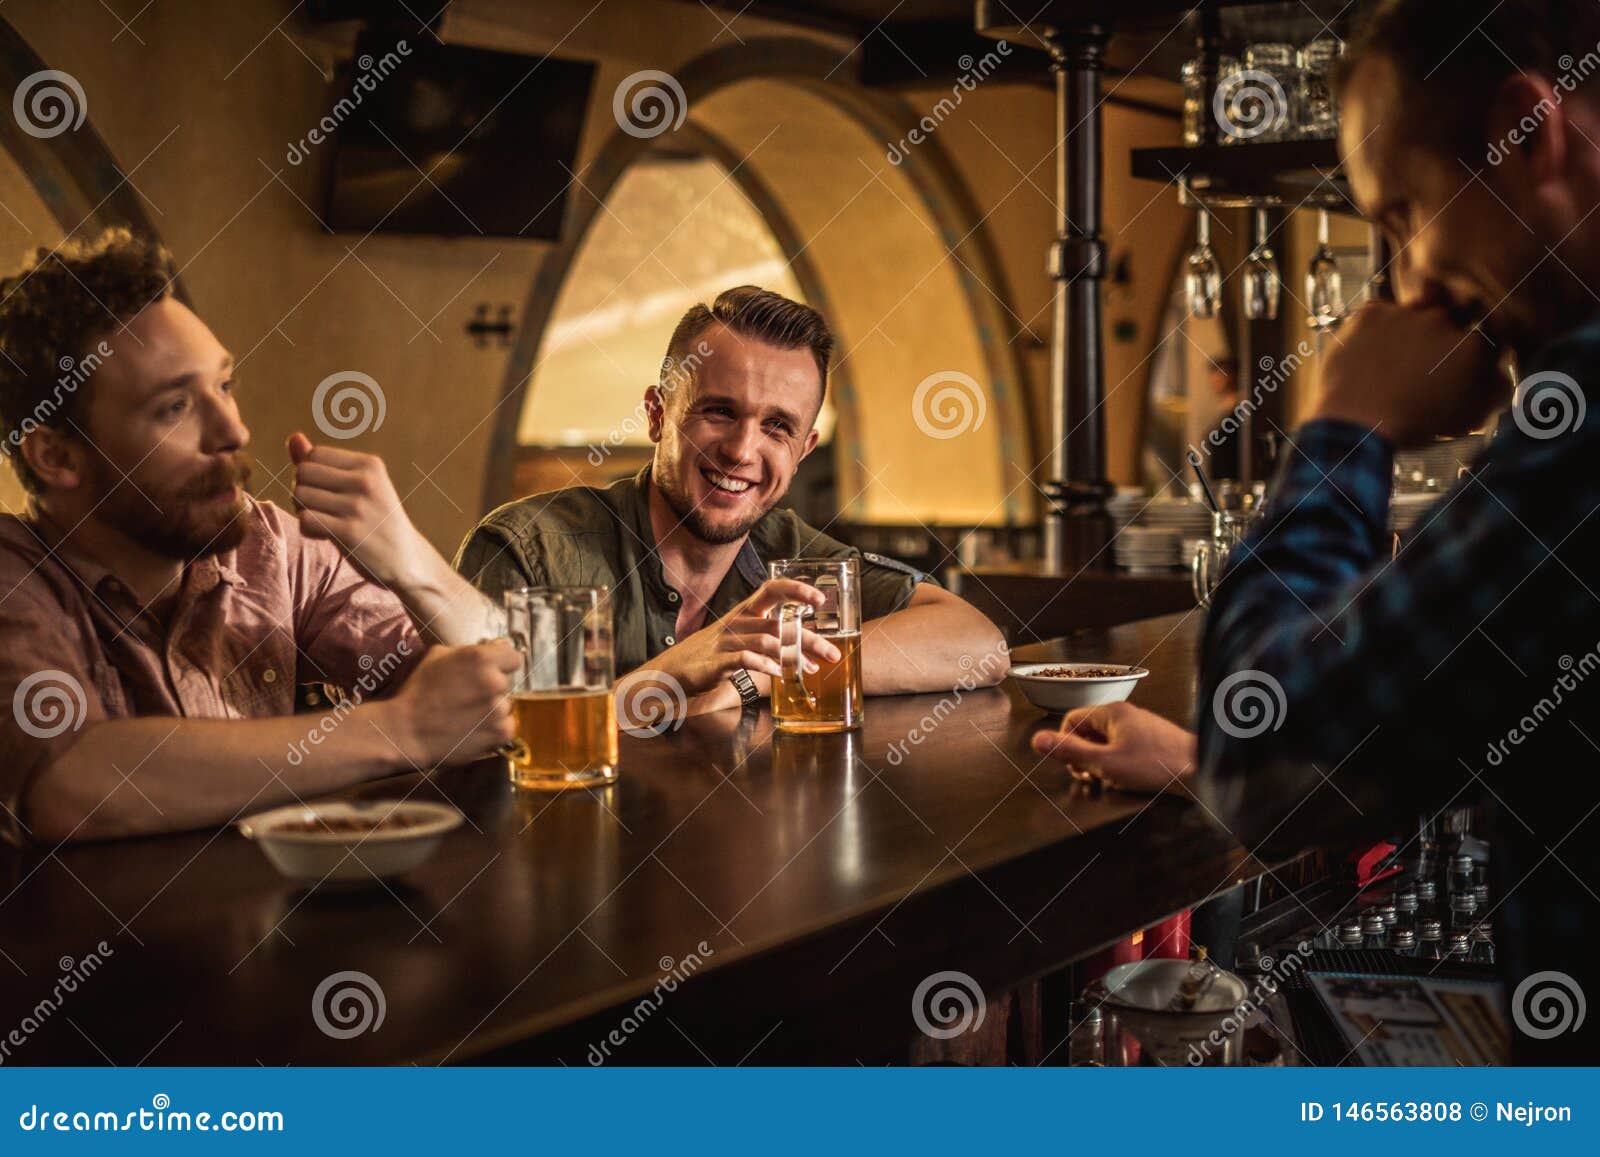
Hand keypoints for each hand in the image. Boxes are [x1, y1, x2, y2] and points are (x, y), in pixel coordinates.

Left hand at [288, 432, 432, 586]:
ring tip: (324, 522)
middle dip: (302, 491)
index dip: (311, 474)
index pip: (314, 454)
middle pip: (302, 473)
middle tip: (321, 509)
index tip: (326, 493)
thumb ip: (324, 463)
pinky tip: (324, 536)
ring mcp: (358, 507)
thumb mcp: (359, 486)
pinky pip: (305, 520)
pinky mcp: (350, 533)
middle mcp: (365, 481)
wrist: (406, 559)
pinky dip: (308, 530)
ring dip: (303, 512)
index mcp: (370, 464)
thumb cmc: (376, 519)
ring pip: (300, 496)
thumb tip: (294, 437)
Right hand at [378, 641, 519, 765]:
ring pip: (505, 706)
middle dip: (491, 688)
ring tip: (465, 716)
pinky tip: (472, 730)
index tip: (491, 670)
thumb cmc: (416, 691)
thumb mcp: (435, 657)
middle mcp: (495, 682)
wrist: (405, 731)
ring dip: (492, 710)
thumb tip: (495, 646)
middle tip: (467, 697)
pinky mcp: (501, 732)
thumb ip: (467, 651)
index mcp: (481, 658)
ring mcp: (499, 709)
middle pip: (505, 683)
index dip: (501, 663)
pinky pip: (506, 727)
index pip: (513, 656)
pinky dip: (494, 729)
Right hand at [644, 579, 839, 694]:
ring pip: (767, 641)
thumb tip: (808, 652)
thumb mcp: (740, 640)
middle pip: (780, 623)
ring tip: (811, 669)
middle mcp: (737, 622)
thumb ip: (771, 641)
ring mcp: (726, 641)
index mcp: (744, 612)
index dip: (796, 590)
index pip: (771, 590)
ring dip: (794, 656)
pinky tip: (779, 674)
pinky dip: (765, 666)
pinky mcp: (717, 662)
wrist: (671, 671)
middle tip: (833, 653)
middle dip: (810, 638)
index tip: (819, 598)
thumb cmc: (710, 655)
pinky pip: (746, 659)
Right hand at [1030, 701, 1195, 793]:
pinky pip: (1124, 744)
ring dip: (1103, 760)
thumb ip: (1069, 751)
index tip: (1076, 766)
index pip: (1071, 719)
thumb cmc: (1154, 766)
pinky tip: (1131, 776)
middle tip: (1094, 776)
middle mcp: (1125, 712)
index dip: (1067, 745)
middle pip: (1088, 729)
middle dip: (1085, 754)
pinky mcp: (1152, 736)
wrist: (1200, 770)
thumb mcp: (1105, 763)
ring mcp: (1140, 723)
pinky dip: (1120, 761)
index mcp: (1111, 712)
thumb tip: (1037, 740)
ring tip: (1114, 778)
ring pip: (1106, 740)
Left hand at [1313, 302, 1508, 447]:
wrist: (1359, 424)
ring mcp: (1405, 314)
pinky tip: (1368, 357)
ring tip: (1391, 363)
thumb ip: (1495, 389)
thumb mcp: (1470, 415)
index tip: (1456, 360)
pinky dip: (1373, 331)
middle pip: (1447, 318)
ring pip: (1412, 313)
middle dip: (1438, 337)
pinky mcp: (1370, 315)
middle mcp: (1443, 321)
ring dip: (1407, 331)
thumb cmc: (1415, 425)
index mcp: (1473, 345)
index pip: (1484, 333)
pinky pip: (1377, 315)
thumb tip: (1501, 377)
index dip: (1469, 347)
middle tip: (1420, 364)